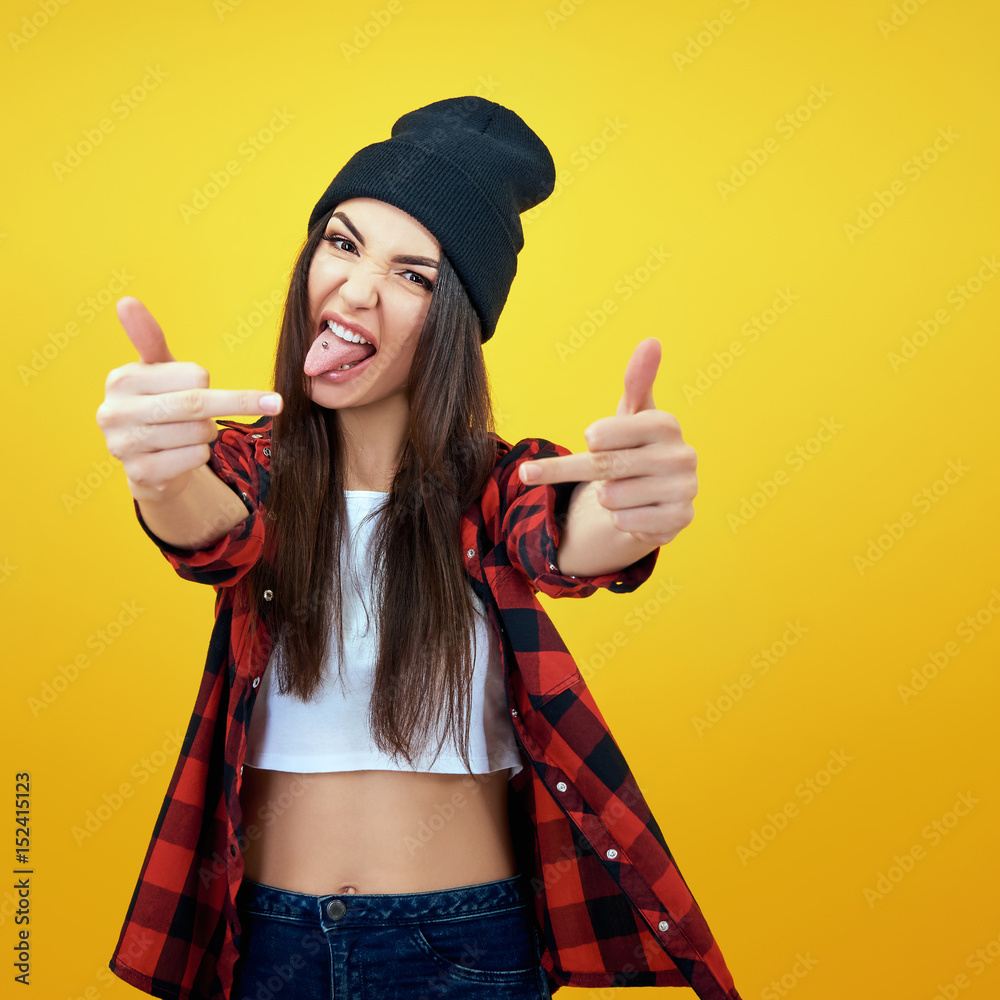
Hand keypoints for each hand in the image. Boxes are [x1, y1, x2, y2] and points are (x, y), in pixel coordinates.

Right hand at [95, 297, 282, 503]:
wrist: (147, 462)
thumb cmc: (159, 405)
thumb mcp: (156, 372)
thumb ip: (148, 339)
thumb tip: (126, 301)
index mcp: (121, 379)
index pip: (192, 376)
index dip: (207, 381)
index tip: (205, 383)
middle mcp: (115, 412)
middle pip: (196, 404)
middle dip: (237, 403)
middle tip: (275, 403)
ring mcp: (124, 446)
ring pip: (199, 433)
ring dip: (209, 432)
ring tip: (191, 432)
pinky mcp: (142, 474)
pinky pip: (195, 458)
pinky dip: (201, 454)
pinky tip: (183, 453)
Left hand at [517, 337, 697, 545]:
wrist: (655, 498)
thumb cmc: (635, 449)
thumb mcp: (630, 416)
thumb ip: (637, 381)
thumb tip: (652, 342)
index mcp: (666, 425)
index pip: (604, 434)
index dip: (591, 440)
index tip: (588, 439)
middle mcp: (682, 456)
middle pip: (604, 466)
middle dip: (572, 471)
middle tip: (538, 474)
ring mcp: (684, 490)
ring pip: (612, 498)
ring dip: (603, 497)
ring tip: (616, 491)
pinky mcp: (680, 521)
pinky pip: (625, 523)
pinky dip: (618, 519)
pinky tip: (629, 511)